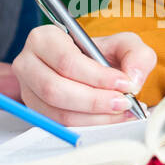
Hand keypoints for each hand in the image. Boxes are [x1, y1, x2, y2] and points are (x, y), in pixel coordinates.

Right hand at [12, 26, 156, 125]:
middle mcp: (28, 64)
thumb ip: (136, 54)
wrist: (88, 69)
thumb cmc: (101, 54)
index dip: (96, 76)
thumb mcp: (123, 44)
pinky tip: (108, 119)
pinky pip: (59, 125)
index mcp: (44, 38)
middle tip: (124, 102)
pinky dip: (87, 126)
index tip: (124, 84)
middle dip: (94, 101)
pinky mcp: (36, 112)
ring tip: (120, 111)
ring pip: (56, 112)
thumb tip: (133, 80)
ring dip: (93, 117)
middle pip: (55, 89)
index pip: (66, 60)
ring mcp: (28, 91)